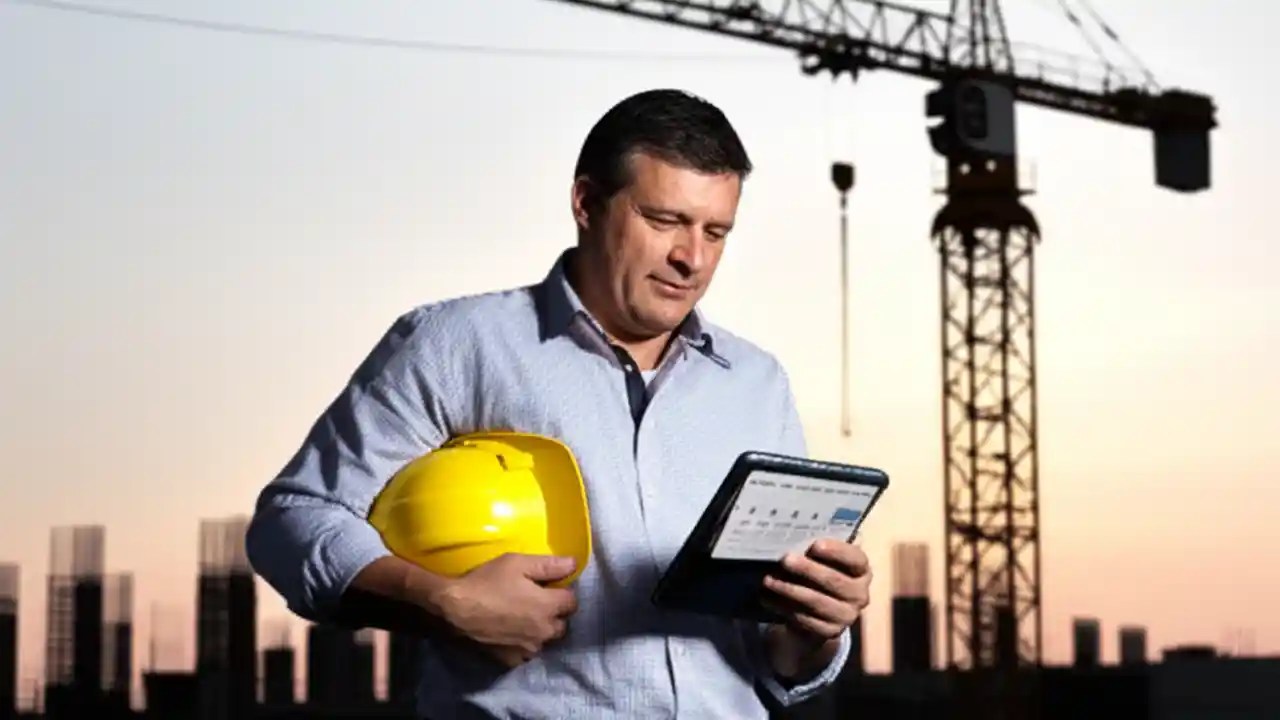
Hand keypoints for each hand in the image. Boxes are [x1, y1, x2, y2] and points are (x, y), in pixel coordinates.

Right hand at [433, 553, 578, 667]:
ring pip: (545, 639)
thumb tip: (574, 564)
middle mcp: (544, 631)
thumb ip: (549, 565)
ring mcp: (529, 648)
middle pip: (562, 623)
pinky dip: (524, 644)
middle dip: (554, 613)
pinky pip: (527, 653)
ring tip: (523, 618)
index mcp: (549, 606)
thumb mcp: (517, 563)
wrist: (455, 609)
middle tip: (535, 602)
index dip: (561, 592)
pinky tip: (512, 633)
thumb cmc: (488, 582)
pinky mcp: (513, 659)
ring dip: (540, 630)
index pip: (571, 601)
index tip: (547, 587)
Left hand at [763, 538, 871, 642]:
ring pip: (817, 602)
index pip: (856, 559)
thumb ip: (816, 550)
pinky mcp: (830, 632)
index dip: (837, 552)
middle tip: (785, 560)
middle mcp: (859, 594)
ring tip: (768, 580)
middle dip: (807, 570)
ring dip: (790, 590)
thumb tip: (794, 540)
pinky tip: (768, 599)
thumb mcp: (823, 558)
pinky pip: (806, 619)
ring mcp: (846, 616)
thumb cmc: (819, 571)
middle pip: (834, 580)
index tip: (815, 545)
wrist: (816, 609)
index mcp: (861, 570)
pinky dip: (785, 608)